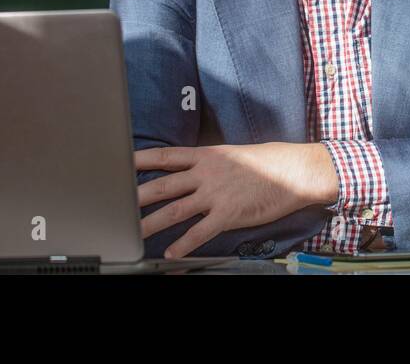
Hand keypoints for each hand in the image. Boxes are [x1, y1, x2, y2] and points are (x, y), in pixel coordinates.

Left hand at [135, 142, 337, 257]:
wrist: (293, 170)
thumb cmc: (266, 163)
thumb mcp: (232, 155)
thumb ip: (208, 164)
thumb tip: (189, 171)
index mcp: (206, 156)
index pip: (167, 156)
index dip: (142, 159)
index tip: (121, 161)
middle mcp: (207, 173)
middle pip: (163, 185)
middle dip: (137, 196)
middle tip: (116, 205)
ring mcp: (216, 194)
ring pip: (175, 210)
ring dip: (151, 223)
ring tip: (134, 234)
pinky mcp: (228, 214)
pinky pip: (200, 231)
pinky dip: (184, 244)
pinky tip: (172, 253)